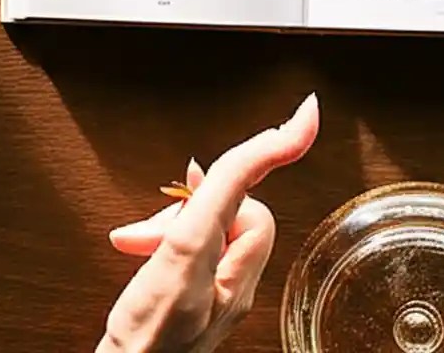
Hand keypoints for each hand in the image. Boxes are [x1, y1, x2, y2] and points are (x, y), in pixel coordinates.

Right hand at [97, 93, 320, 352]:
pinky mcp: (188, 298)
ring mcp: (211, 289)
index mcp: (238, 268)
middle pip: (223, 207)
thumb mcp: (183, 254)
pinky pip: (186, 248)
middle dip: (184, 203)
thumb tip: (220, 162)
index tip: (305, 113)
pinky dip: (159, 241)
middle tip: (151, 228)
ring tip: (138, 245)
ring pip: (200, 224)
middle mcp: (233, 279)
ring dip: (165, 224)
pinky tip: (140, 251)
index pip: (252, 190)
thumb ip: (209, 203)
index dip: (275, 147)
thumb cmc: (149, 337)